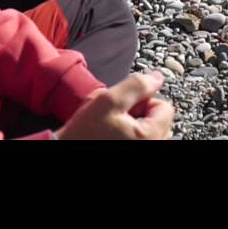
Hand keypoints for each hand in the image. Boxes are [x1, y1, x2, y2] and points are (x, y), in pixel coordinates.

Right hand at [55, 72, 174, 139]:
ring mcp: (145, 151)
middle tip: (116, 118)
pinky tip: (110, 137)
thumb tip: (159, 77)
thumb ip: (136, 86)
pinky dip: (129, 135)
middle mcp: (154, 146)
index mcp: (152, 136)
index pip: (164, 107)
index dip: (143, 100)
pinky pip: (141, 140)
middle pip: (159, 120)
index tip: (123, 107)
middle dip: (140, 113)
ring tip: (112, 129)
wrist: (63, 150)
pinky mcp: (136, 152)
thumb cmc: (84, 133)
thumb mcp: (108, 101)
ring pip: (150, 131)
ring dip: (134, 125)